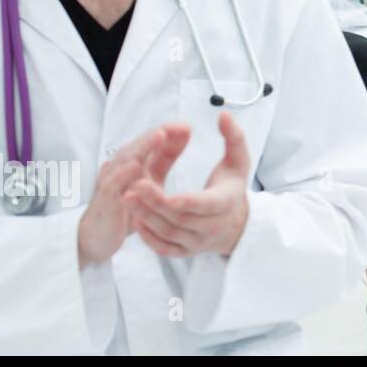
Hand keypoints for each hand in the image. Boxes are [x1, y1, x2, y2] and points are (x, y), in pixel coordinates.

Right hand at [78, 125, 191, 266]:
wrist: (98, 236)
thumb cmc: (126, 204)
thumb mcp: (150, 178)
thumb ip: (165, 156)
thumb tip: (185, 130)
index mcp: (131, 160)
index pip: (149, 140)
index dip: (168, 131)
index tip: (188, 125)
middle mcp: (119, 167)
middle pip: (138, 145)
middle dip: (158, 134)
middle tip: (177, 126)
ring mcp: (110, 183)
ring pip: (125, 160)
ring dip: (143, 146)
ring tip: (161, 135)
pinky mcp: (104, 202)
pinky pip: (111, 185)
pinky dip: (122, 174)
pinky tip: (135, 166)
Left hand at [124, 113, 251, 259]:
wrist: (238, 224)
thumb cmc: (233, 187)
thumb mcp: (239, 161)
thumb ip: (233, 137)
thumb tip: (223, 114)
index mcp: (226, 202)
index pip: (204, 204)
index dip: (184, 199)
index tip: (164, 188)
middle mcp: (213, 226)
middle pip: (180, 218)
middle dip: (155, 203)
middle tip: (134, 185)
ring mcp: (199, 242)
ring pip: (169, 233)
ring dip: (147, 216)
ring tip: (127, 197)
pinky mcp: (186, 252)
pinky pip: (165, 249)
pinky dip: (150, 237)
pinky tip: (136, 220)